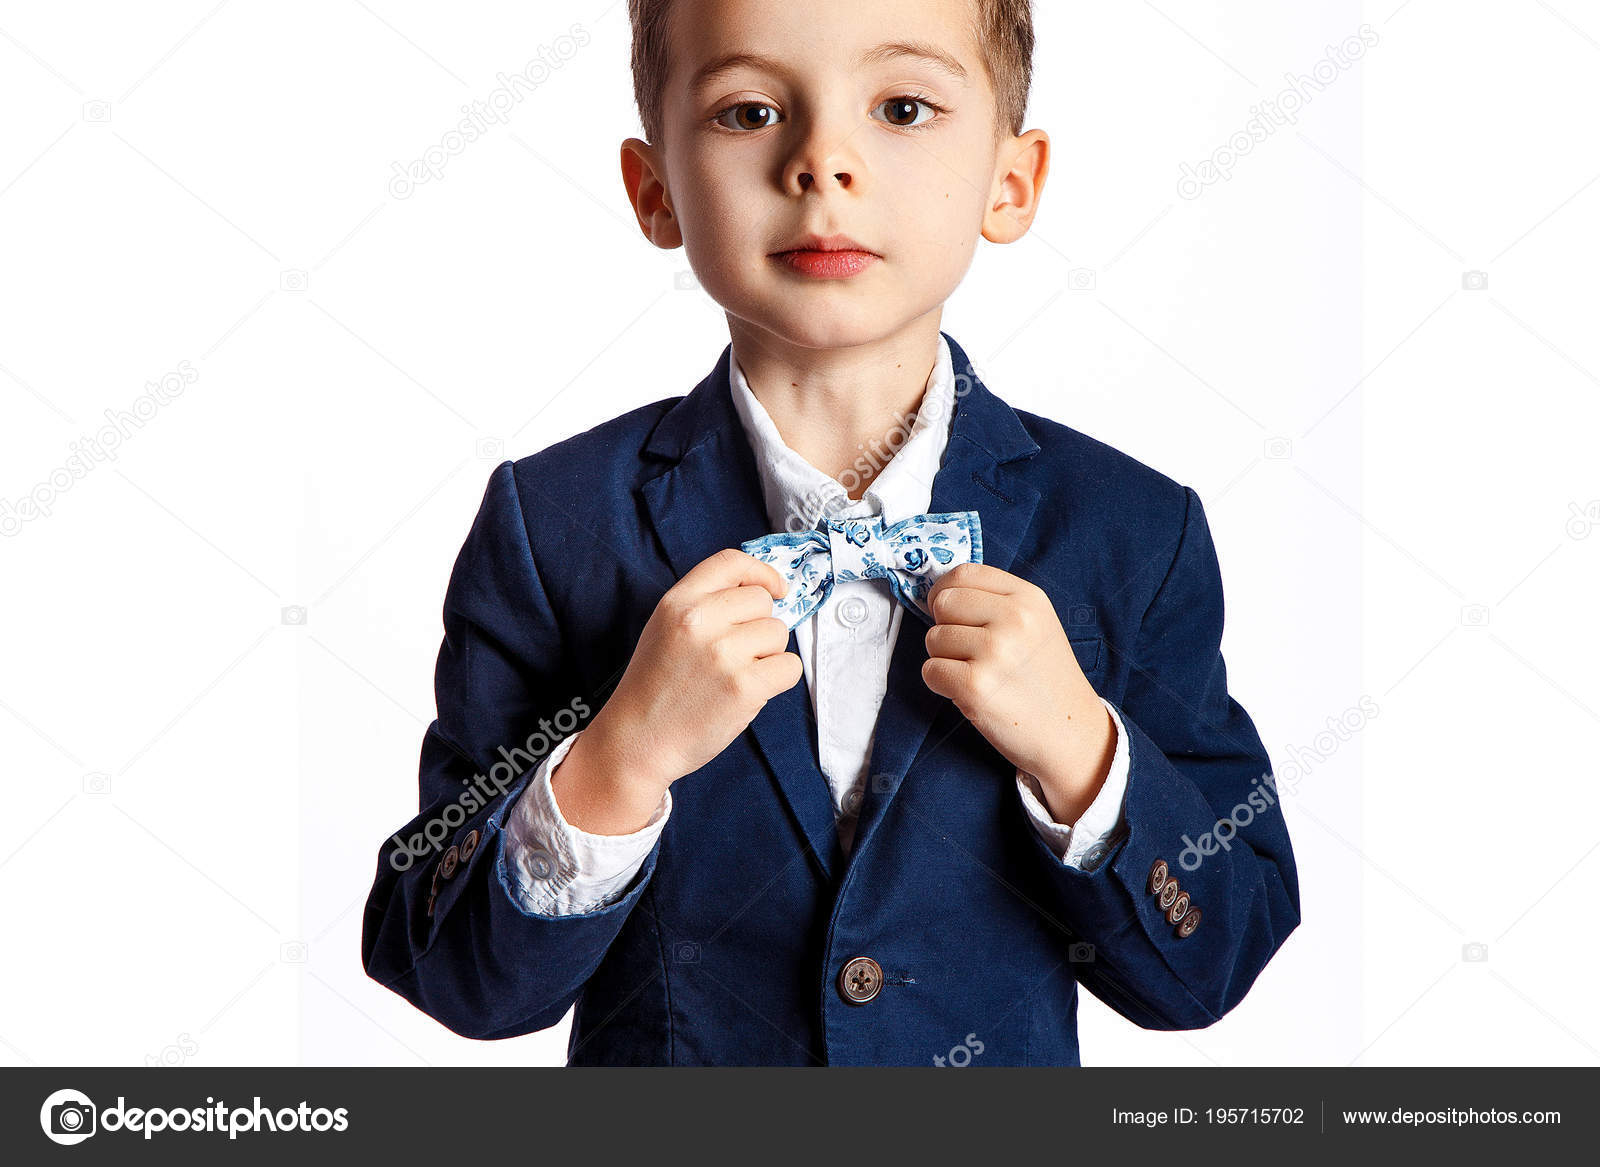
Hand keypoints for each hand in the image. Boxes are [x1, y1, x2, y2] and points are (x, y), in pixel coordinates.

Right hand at [581, 548, 801, 796]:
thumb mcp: (665, 628)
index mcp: (678, 602)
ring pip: (779, 633)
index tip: (775, 588)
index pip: (732, 562)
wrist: (637, 740)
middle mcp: (700, 621)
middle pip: (763, 601)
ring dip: (767, 655)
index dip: (761, 573)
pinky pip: (789, 666)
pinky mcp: (744, 687)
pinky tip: (750, 691)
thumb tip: (762, 593)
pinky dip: (778, 679)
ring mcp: (723, 654)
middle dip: (759, 626)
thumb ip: (705, 604)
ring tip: (734, 675)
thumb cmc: (654, 688)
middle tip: (736, 654)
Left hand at [921, 563, 1114, 825]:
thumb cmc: (1044, 679)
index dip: (944, 592)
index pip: (963, 573)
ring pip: (933, 638)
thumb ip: (994, 602)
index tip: (948, 612)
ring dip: (945, 659)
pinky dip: (941, 685)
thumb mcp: (1035, 624)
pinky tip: (970, 693)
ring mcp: (995, 652)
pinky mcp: (976, 686)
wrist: (1071, 733)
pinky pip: (930, 671)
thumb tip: (939, 593)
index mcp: (1028, 598)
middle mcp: (1014, 619)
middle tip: (969, 652)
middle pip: (943, 603)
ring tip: (978, 674)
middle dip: (945, 627)